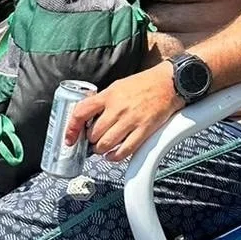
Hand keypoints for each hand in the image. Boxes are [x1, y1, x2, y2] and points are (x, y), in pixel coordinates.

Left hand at [65, 64, 184, 162]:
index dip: (72, 128)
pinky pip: (124, 151)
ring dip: (101, 150)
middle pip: (93, 133)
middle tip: (93, 141)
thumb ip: (103, 101)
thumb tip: (88, 117)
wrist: (170, 82)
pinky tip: (113, 155)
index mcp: (108, 95)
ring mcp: (131, 120)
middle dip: (90, 141)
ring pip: (105, 144)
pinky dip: (115, 157)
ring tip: (102, 148)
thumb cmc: (144, 84)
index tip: (70, 138)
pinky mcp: (144, 130)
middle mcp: (117, 108)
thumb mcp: (118, 86)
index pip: (81, 112)